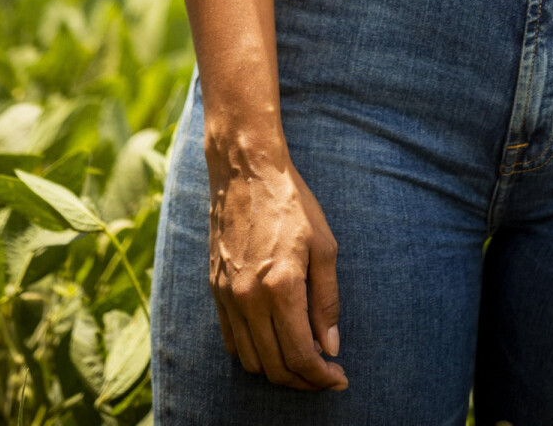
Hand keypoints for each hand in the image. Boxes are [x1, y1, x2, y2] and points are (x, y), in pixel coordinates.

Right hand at [207, 146, 347, 391]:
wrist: (245, 170)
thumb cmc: (291, 202)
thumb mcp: (323, 245)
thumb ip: (327, 299)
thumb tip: (329, 346)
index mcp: (280, 287)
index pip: (300, 355)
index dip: (321, 376)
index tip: (338, 378)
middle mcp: (248, 299)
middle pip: (274, 367)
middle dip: (302, 381)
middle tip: (324, 376)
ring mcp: (227, 296)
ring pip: (250, 360)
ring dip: (277, 370)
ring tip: (301, 361)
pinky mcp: (215, 290)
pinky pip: (230, 340)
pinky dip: (252, 353)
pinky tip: (272, 342)